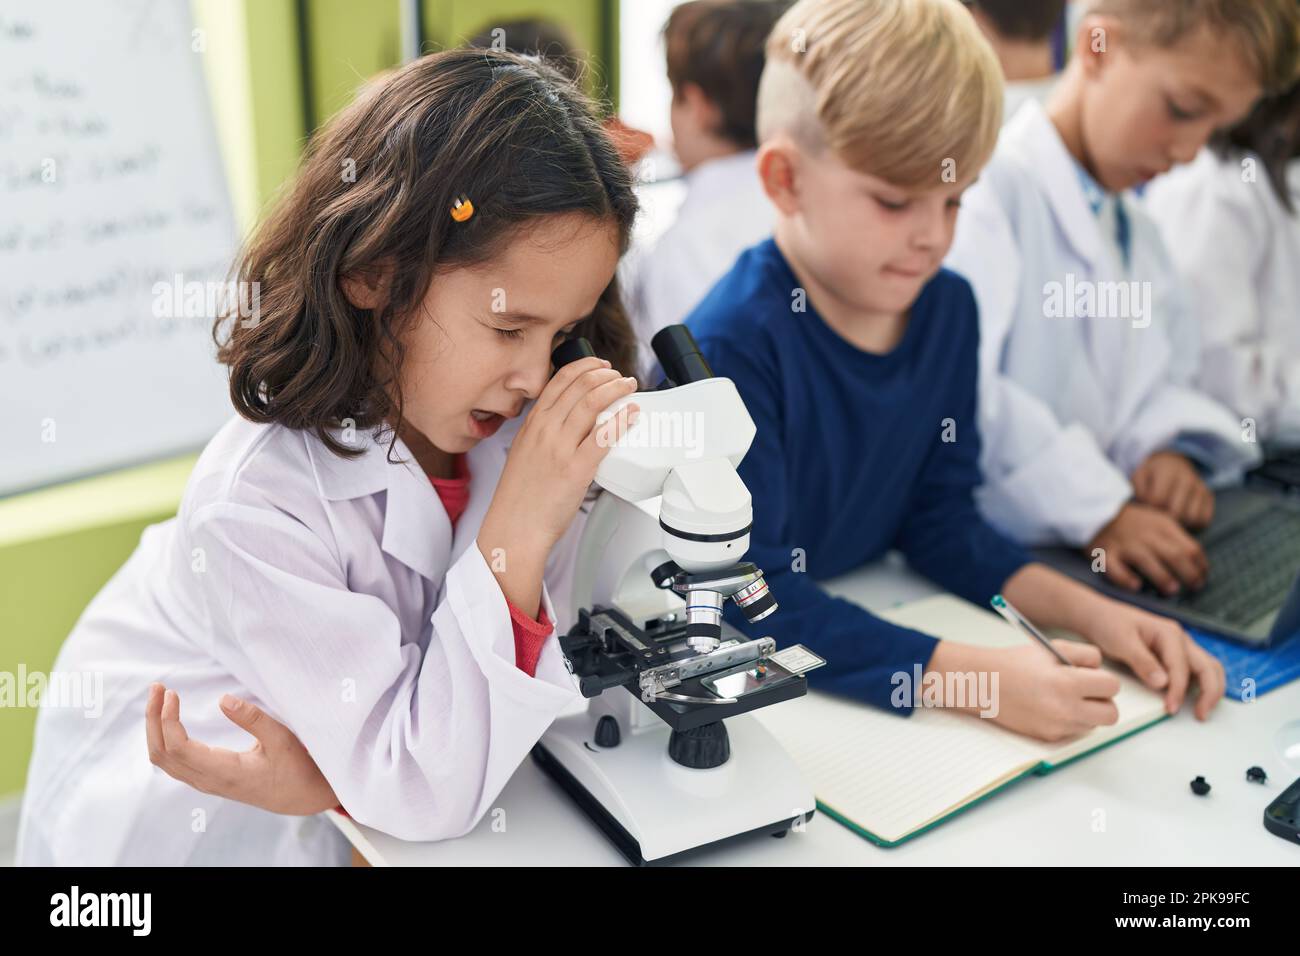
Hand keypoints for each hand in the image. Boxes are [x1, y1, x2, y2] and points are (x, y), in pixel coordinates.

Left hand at [145, 683, 337, 815]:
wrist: (302, 797)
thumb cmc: (296, 768)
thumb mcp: (281, 739)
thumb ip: (253, 719)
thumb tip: (223, 699)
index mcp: (224, 772)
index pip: (178, 748)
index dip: (168, 719)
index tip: (172, 693)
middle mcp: (208, 781)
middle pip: (162, 753)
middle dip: (153, 719)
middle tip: (158, 687)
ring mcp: (205, 783)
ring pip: (163, 760)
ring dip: (156, 728)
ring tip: (160, 698)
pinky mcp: (207, 779)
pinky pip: (173, 762)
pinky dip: (164, 738)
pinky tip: (169, 720)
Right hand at [477, 355, 638, 612]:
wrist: (514, 529)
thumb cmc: (520, 498)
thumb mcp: (523, 454)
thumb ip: (542, 436)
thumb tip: (568, 426)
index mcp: (531, 425)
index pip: (559, 381)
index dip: (583, 367)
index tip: (599, 365)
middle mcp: (544, 431)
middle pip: (578, 387)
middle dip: (604, 374)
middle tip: (620, 376)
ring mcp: (560, 448)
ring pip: (591, 404)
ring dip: (615, 389)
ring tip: (629, 386)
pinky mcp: (575, 469)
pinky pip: (603, 437)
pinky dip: (621, 420)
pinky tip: (632, 413)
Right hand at [928, 640, 1120, 742]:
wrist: (983, 684)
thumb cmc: (1016, 663)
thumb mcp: (1051, 648)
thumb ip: (1085, 655)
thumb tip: (1102, 671)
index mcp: (1067, 683)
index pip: (1111, 686)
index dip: (1103, 679)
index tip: (1091, 676)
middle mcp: (1065, 709)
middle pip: (1110, 714)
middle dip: (1103, 701)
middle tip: (1088, 691)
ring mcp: (1057, 727)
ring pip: (1094, 724)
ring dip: (1087, 712)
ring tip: (1064, 697)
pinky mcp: (1048, 737)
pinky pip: (1073, 731)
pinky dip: (1069, 720)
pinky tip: (1050, 706)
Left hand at [1076, 598, 1224, 718]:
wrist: (1098, 615)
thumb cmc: (1109, 624)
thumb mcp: (1121, 642)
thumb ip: (1142, 662)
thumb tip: (1163, 683)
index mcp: (1169, 633)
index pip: (1182, 668)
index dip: (1178, 691)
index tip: (1170, 709)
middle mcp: (1180, 639)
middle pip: (1209, 667)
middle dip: (1210, 692)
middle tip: (1200, 715)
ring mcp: (1179, 647)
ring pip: (1207, 668)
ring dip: (1210, 690)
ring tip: (1201, 711)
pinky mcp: (1173, 655)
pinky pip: (1194, 671)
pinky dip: (1199, 686)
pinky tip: (1190, 699)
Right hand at [1086, 501, 1207, 594]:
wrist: (1096, 511)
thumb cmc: (1133, 523)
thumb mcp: (1159, 522)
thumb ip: (1177, 540)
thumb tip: (1199, 566)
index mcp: (1163, 526)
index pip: (1190, 548)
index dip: (1201, 566)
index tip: (1202, 579)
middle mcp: (1146, 535)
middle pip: (1174, 555)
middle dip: (1189, 574)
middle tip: (1193, 588)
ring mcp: (1125, 545)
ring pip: (1147, 561)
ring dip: (1163, 578)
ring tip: (1171, 590)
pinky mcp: (1106, 554)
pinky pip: (1115, 569)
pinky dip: (1125, 579)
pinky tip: (1135, 587)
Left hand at [1131, 451, 1213, 528]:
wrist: (1173, 462)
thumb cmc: (1153, 474)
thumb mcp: (1140, 475)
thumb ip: (1138, 489)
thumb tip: (1146, 504)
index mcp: (1167, 472)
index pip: (1158, 499)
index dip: (1150, 508)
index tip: (1147, 508)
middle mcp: (1187, 479)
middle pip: (1176, 512)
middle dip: (1165, 518)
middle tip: (1158, 517)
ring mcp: (1200, 488)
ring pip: (1192, 518)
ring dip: (1180, 524)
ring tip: (1170, 519)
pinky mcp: (1208, 496)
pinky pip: (1204, 519)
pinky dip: (1194, 525)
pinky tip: (1182, 520)